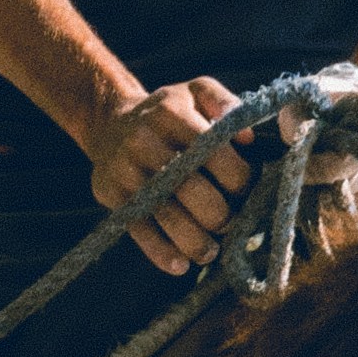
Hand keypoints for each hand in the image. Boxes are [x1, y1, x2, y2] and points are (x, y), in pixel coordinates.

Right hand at [89, 77, 252, 278]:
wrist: (108, 121)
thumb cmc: (167, 111)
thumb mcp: (196, 90)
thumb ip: (226, 103)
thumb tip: (248, 139)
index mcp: (172, 114)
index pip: (215, 153)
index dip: (238, 179)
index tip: (246, 191)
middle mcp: (146, 141)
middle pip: (192, 189)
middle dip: (220, 215)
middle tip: (230, 224)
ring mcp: (127, 170)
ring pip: (167, 215)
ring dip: (195, 242)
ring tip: (210, 253)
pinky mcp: (112, 194)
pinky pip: (139, 229)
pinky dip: (161, 253)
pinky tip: (180, 266)